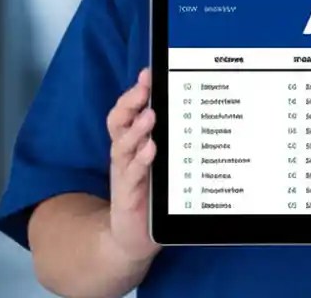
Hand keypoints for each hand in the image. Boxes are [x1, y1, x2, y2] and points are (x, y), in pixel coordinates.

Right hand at [105, 67, 160, 263]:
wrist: (132, 236)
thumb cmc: (150, 194)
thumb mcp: (160, 164)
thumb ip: (168, 140)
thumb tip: (191, 109)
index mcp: (132, 143)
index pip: (127, 111)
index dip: (134, 92)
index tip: (148, 74)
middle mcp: (124, 154)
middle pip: (119, 122)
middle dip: (130, 102)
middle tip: (144, 88)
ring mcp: (124, 174)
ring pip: (123, 145)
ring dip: (136, 128)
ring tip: (150, 115)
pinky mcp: (127, 194)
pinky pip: (132, 174)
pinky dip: (140, 160)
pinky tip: (151, 150)